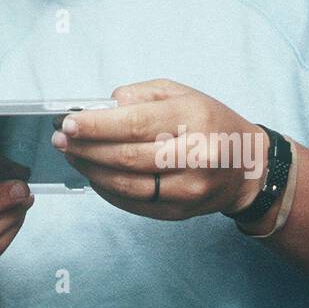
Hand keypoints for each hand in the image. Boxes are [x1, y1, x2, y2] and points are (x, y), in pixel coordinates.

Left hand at [54, 78, 267, 220]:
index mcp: (194, 119)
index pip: (135, 124)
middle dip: (85, 148)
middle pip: (126, 156)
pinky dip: (106, 189)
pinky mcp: (179, 213)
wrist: (248, 167)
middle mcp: (195, 157)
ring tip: (71, 155)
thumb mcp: (181, 93)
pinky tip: (92, 173)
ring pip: (126, 184)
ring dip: (90, 170)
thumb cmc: (210, 123)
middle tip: (60, 139)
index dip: (96, 125)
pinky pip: (132, 203)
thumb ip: (140, 95)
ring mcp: (187, 190)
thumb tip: (101, 107)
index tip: (68, 122)